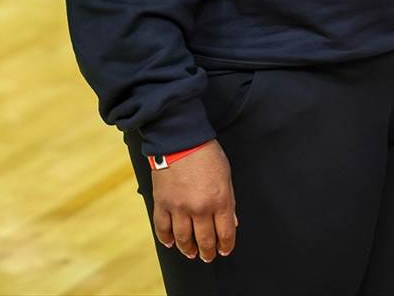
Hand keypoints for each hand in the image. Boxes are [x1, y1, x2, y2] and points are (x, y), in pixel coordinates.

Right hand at [152, 140, 236, 262]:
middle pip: (205, 241)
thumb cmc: (205, 152)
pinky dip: (166, 239)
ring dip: (188, 249)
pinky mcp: (162, 203)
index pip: (225, 234)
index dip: (226, 246)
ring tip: (190, 252)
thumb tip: (231, 222)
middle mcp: (200, 208)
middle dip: (208, 252)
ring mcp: (179, 207)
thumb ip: (229, 201)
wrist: (180, 138)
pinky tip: (170, 242)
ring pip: (183, 239)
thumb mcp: (225, 175)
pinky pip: (162, 229)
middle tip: (207, 256)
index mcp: (219, 200)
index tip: (224, 250)